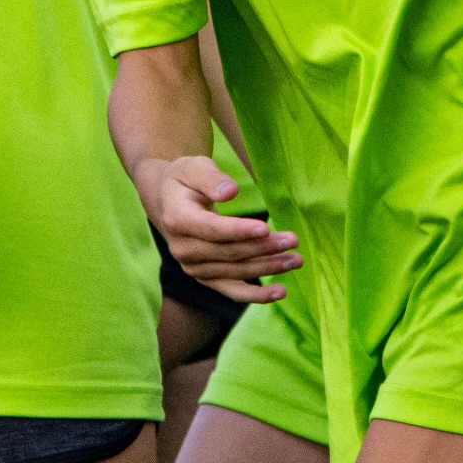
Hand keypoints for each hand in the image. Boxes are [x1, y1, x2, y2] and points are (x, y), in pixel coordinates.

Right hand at [142, 154, 300, 303]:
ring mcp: (193, 267)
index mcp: (178, 219)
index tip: (265, 228)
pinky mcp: (205, 277)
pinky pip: (231, 290)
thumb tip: (231, 192)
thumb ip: (211, 179)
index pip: (211, 229)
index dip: (238, 231)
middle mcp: (182, 249)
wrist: (166, 201)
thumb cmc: (185, 179)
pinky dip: (255, 295)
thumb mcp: (194, 167)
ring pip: (235, 272)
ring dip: (267, 268)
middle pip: (228, 252)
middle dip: (263, 248)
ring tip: (296, 260)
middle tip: (293, 240)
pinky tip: (280, 293)